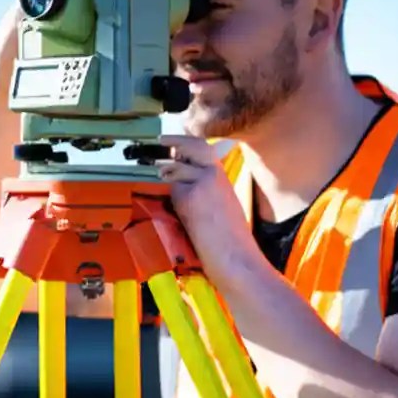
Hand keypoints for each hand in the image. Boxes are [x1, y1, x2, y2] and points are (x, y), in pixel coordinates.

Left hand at [156, 135, 255, 272]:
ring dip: (169, 174)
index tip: (174, 142)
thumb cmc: (230, 238)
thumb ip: (205, 188)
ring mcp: (203, 183)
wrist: (236, 256)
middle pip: (193, 145)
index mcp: (223, 177)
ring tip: (164, 178)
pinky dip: (170, 196)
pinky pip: (173, 189)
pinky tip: (177, 210)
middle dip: (175, 141)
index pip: (203, 148)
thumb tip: (181, 181)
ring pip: (177, 167)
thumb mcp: (222, 203)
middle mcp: (215, 175)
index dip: (187, 142)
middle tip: (162, 141)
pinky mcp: (190, 197)